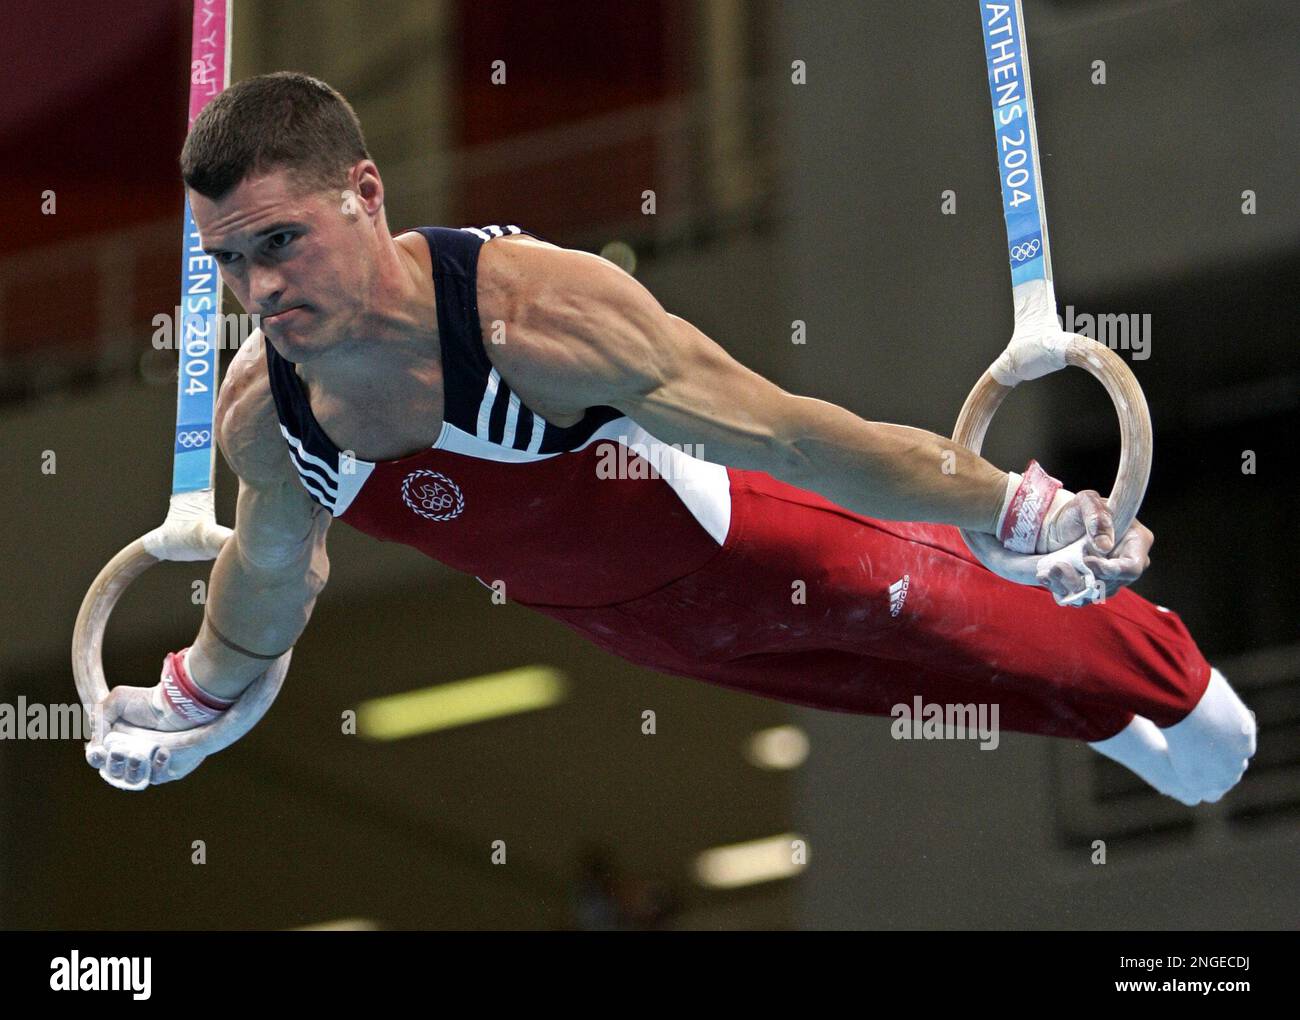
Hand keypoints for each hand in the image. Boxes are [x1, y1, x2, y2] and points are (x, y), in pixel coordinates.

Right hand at [84, 649, 230, 788]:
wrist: (178, 703)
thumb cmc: (148, 701)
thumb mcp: (116, 701)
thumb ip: (98, 720)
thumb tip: (95, 747)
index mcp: (115, 744)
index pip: (98, 759)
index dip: (95, 758)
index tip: (98, 751)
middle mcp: (130, 757)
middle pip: (113, 773)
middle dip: (114, 764)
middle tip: (119, 750)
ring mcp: (149, 764)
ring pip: (133, 778)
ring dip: (132, 768)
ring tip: (138, 754)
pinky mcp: (168, 768)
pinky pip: (158, 777)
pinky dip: (157, 766)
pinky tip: (161, 751)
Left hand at [1040, 490, 1152, 601]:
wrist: (1058, 526)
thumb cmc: (1078, 511)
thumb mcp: (1086, 502)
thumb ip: (1097, 516)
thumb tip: (1105, 546)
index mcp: (1136, 541)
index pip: (1132, 567)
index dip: (1111, 570)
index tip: (1087, 561)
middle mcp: (1127, 564)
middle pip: (1111, 584)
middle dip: (1084, 578)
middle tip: (1059, 566)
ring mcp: (1111, 579)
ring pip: (1093, 594)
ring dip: (1068, 584)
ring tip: (1050, 569)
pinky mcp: (1092, 588)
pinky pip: (1079, 597)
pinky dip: (1061, 589)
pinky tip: (1047, 576)